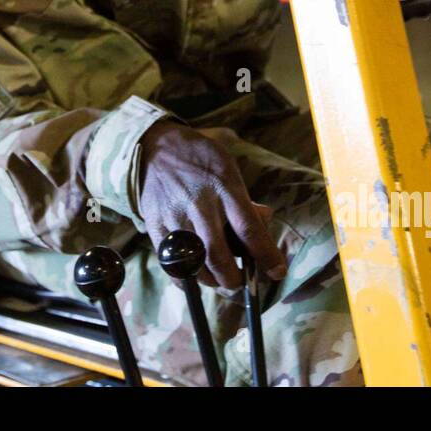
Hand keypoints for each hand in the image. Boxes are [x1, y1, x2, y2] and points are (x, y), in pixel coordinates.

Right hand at [138, 122, 286, 289]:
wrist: (154, 147)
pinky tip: (195, 277)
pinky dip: (184, 277)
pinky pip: (170, 260)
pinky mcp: (155, 223)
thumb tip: (265, 224)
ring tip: (219, 281)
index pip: (249, 229)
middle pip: (219, 254)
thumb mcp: (228, 168)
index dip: (265, 256)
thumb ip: (245, 200)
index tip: (277, 272)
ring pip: (194, 262)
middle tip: (240, 284)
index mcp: (224, 186)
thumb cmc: (199, 159)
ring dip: (211, 280)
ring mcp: (174, 214)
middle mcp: (199, 202)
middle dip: (233, 278)